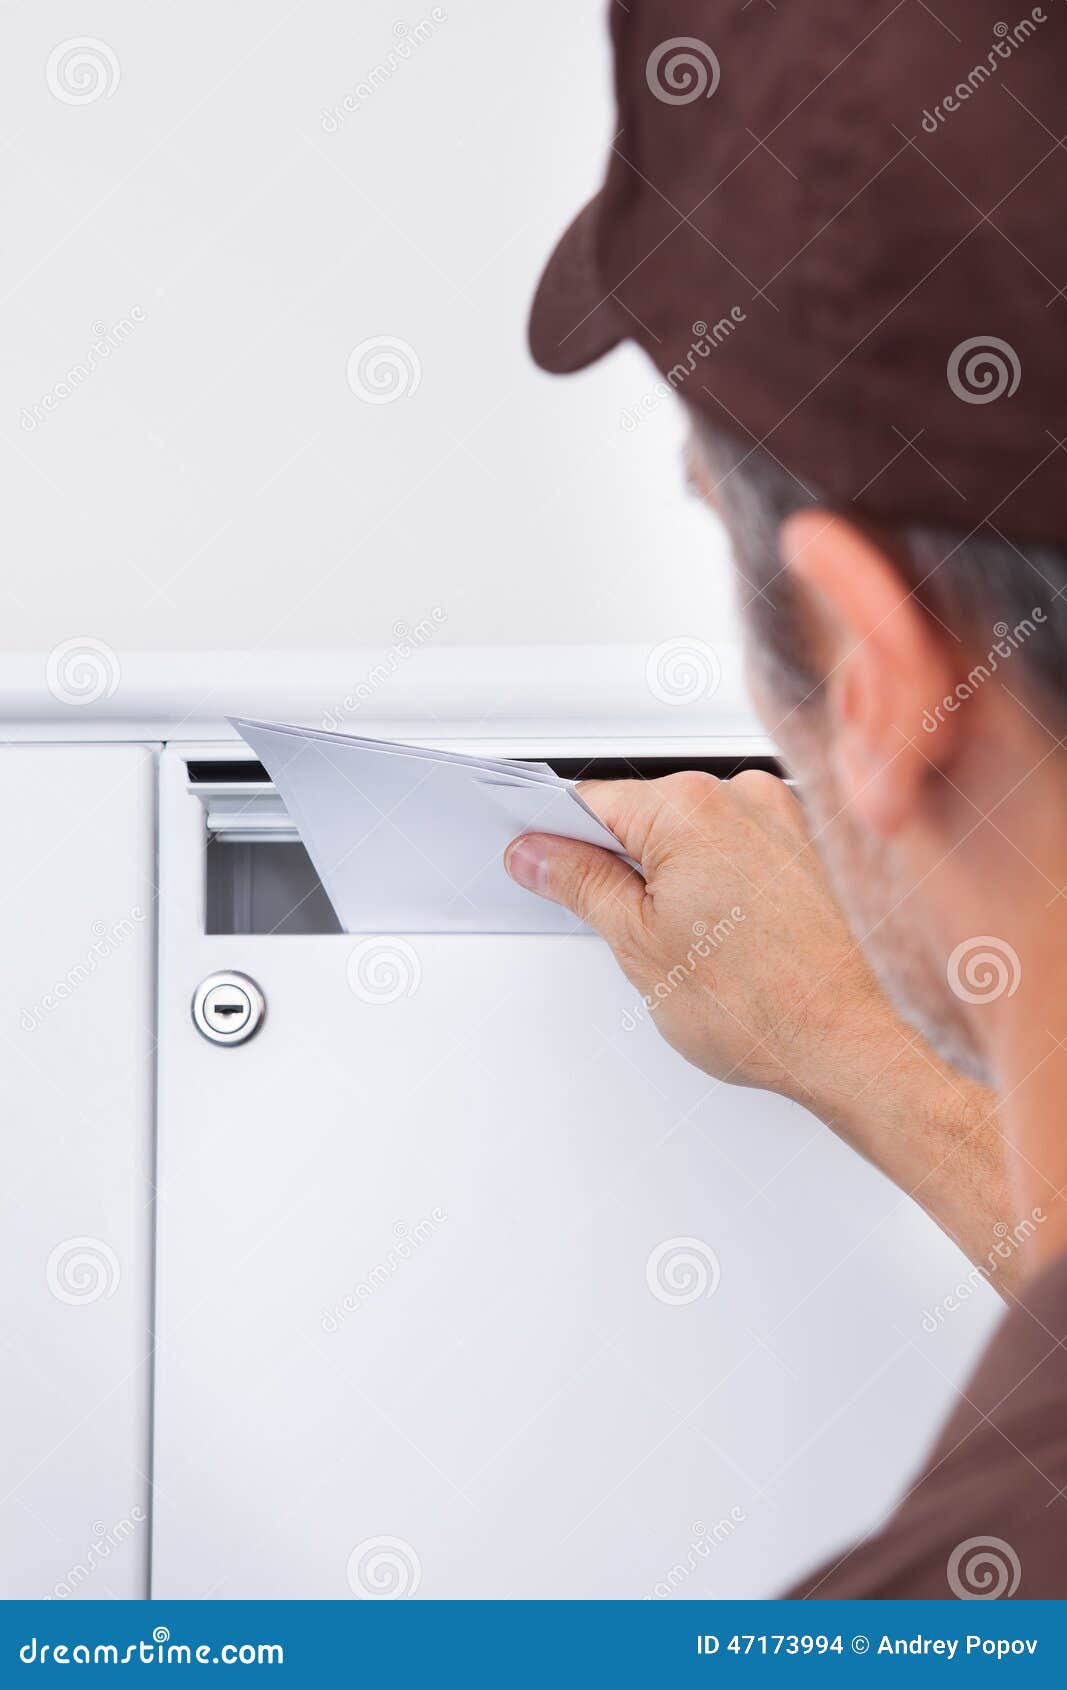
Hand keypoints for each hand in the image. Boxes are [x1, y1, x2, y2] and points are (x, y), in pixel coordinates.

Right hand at [506, 770, 882, 1104]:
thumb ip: (578, 883)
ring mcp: (780, 817)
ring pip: (690, 833)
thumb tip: (537, 854)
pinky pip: (735, 846)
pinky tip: (722, 934)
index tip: (541, 867)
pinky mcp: (805, 846)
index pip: (591, 803)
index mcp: (689, 807)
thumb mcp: (636, 944)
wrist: (843, 1042)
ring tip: (689, 943)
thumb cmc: (758, 1005)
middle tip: (628, 932)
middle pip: (642, 815)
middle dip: (621, 865)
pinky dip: (716, 879)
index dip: (557, 842)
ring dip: (672, 874)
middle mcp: (741, 796)